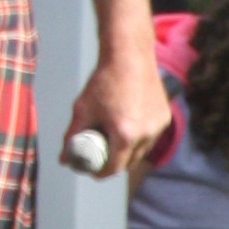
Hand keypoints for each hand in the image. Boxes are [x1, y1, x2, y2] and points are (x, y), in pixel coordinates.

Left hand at [63, 41, 171, 180]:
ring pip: (142, 150)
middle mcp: (146, 134)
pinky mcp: (165, 116)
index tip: (93, 171)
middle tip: (101, 156)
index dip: (101, 173)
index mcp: (126, 135)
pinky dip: (140, 137)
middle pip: (129, 162)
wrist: (129, 55)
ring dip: (129, 151)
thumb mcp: (83, 109)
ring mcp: (158, 126)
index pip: (114, 168)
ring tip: (114, 140)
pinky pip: (151, 136)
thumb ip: (72, 136)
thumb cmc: (104, 81)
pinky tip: (128, 127)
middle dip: (115, 163)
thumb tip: (64, 158)